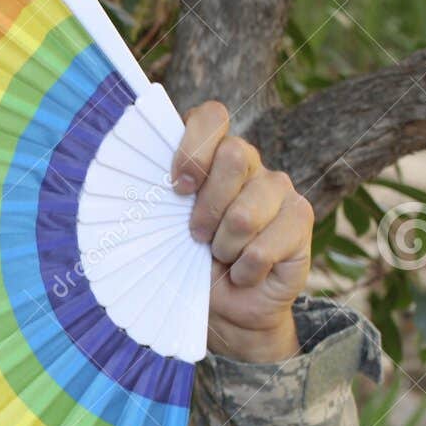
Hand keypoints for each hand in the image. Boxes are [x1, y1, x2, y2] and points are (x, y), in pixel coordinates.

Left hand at [172, 101, 306, 362]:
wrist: (225, 309)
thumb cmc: (186, 262)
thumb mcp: (162, 230)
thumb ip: (157, 200)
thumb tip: (125, 179)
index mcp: (210, 156)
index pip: (211, 116)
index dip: (194, 146)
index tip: (177, 187)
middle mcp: (248, 164)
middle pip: (233, 156)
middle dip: (206, 209)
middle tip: (197, 236)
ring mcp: (278, 189)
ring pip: (245, 211)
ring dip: (224, 247)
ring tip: (222, 257)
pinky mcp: (300, 217)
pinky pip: (265, 245)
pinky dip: (246, 270)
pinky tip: (245, 273)